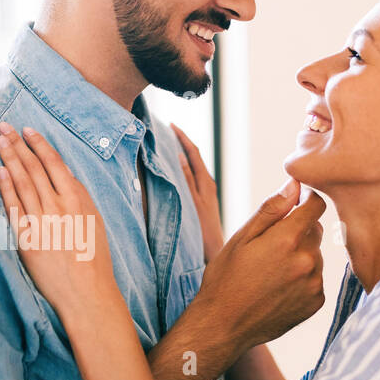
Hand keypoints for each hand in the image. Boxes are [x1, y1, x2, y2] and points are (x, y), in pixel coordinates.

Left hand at [0, 122, 119, 320]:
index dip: (38, 143)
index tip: (26, 130)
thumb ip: (78, 196)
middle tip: (3, 126)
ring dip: (9, 158)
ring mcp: (42, 220)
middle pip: (34, 166)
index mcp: (78, 198)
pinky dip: (5, 186)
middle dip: (17, 144)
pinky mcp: (27, 238)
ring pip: (22, 181)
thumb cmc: (93, 258)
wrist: (87, 292)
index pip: (54, 162)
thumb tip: (62, 174)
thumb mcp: (93, 219)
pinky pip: (13, 206)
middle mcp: (59, 205)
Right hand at [171, 123, 223, 262]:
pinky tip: (176, 170)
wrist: (212, 255)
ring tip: (169, 145)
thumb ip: (186, 180)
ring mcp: (206, 194)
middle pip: (195, 157)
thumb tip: (179, 156)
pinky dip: (184, 168)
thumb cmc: (202, 233)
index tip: (171, 125)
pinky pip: (193, 178)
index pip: (194, 152)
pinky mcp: (203, 202)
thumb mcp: (190, 203)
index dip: (182, 137)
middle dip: (182, 142)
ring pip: (194, 167)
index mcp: (206, 182)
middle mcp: (208, 185)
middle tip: (167, 131)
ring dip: (182, 154)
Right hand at [194, 178, 325, 350]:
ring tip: (271, 273)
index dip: (305, 200)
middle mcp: (307, 261)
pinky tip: (278, 289)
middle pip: (316, 230)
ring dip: (300, 257)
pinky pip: (316, 280)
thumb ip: (271, 209)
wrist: (223, 327)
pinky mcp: (316, 303)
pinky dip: (302, 280)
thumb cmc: (225, 279)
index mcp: (287, 240)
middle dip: (298, 232)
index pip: (316, 205)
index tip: (293, 205)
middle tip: (269, 248)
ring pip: (315, 256)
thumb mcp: (240, 238)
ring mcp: (314, 284)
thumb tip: (294, 184)